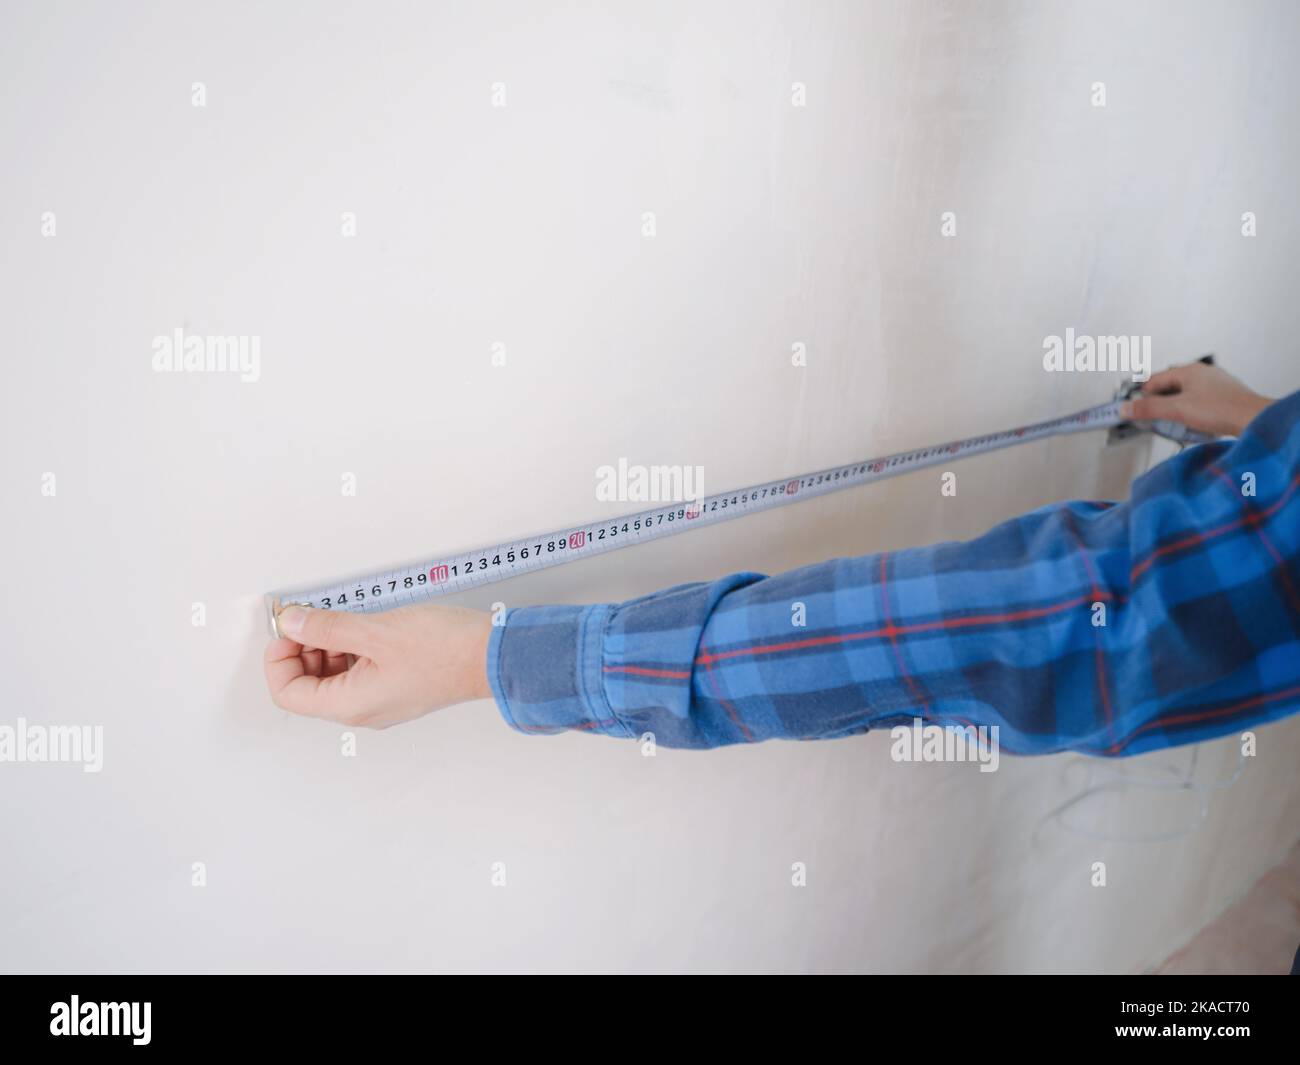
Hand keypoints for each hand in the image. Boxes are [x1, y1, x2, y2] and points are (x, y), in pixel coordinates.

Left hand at [264, 602, 493, 728]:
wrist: (492, 657)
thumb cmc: (445, 650)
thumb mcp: (376, 630)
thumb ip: (327, 627)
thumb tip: (292, 624)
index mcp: (351, 704)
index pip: (288, 693)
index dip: (279, 658)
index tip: (289, 627)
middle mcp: (362, 710)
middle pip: (308, 685)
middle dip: (303, 648)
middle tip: (313, 616)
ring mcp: (380, 700)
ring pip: (333, 677)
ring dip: (327, 645)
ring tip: (342, 617)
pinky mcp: (396, 686)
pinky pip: (358, 671)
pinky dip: (350, 647)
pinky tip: (362, 625)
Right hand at [1120, 361, 1272, 436]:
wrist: (1254, 419)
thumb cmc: (1223, 409)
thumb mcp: (1177, 410)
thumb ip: (1148, 409)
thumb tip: (1126, 408)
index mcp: (1190, 370)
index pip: (1155, 380)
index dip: (1141, 395)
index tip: (1132, 406)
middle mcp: (1203, 374)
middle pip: (1170, 388)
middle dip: (1159, 404)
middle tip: (1153, 417)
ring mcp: (1215, 385)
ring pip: (1185, 396)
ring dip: (1176, 410)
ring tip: (1175, 423)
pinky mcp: (1224, 398)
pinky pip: (1199, 404)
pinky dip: (1191, 414)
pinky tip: (1193, 425)